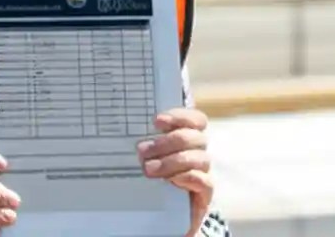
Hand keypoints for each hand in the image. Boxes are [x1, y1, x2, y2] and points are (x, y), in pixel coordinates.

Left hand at [138, 108, 214, 236]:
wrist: (159, 218)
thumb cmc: (150, 184)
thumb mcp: (146, 162)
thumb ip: (146, 147)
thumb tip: (129, 134)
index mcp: (187, 140)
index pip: (195, 120)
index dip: (180, 116)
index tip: (157, 121)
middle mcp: (198, 153)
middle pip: (195, 137)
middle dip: (167, 141)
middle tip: (142, 151)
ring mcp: (203, 173)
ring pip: (200, 157)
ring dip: (172, 161)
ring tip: (149, 169)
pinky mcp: (205, 194)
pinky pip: (204, 181)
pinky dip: (189, 177)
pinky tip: (172, 180)